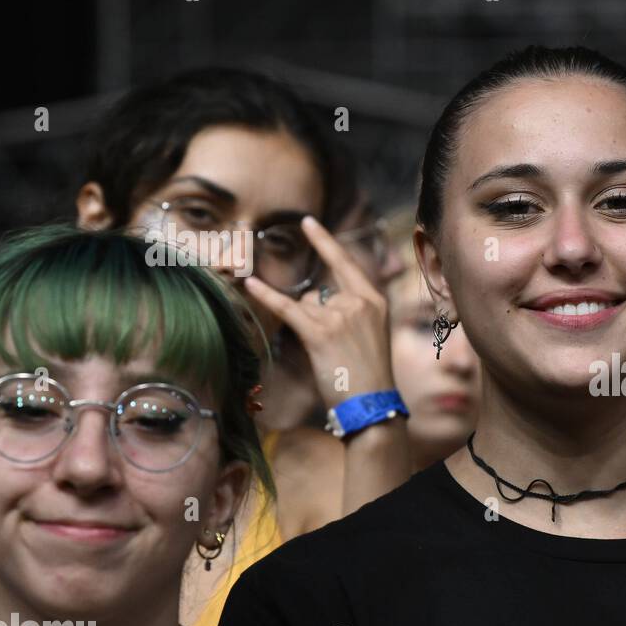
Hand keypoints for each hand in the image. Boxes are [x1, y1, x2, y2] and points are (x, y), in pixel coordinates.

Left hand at [244, 217, 395, 410]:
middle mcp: (358, 303)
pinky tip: (250, 283)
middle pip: (318, 294)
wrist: (373, 402)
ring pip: (305, 308)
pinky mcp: (320, 333)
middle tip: (332, 349)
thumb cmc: (369, 375)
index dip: (324, 242)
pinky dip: (267, 297)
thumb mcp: (369, 335)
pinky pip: (287, 309)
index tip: (307, 222)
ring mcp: (340, 316)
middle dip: (314, 316)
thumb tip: (309, 300)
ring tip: (328, 356)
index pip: (346, 264)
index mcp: (374, 301)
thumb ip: (348, 312)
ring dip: (306, 327)